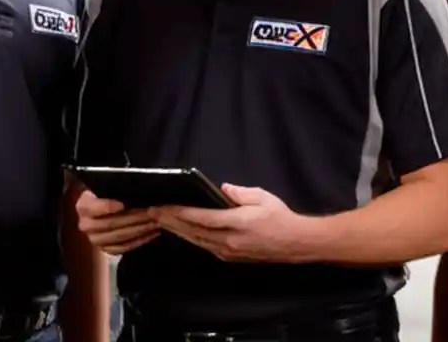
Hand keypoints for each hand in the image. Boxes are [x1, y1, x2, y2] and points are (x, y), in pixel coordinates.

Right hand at [74, 188, 159, 254]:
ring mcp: (95, 240)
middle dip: (134, 218)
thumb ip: (115, 186)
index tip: (122, 204)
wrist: (103, 210)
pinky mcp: (106, 249)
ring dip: (140, 229)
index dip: (107, 206)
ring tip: (156, 221)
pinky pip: (124, 247)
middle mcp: (86, 225)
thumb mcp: (107, 186)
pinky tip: (152, 233)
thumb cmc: (109, 193)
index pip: (93, 207)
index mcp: (84, 206)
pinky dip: (140, 240)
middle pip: (110, 223)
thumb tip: (131, 182)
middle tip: (152, 212)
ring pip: (119, 237)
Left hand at [151, 184, 317, 263]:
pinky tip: (181, 231)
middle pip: (193, 231)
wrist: (295, 243)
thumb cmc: (280, 217)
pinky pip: (205, 246)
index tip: (164, 207)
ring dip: (177, 231)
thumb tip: (222, 189)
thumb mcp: (262, 197)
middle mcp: (229, 240)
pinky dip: (190, 238)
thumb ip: (240, 193)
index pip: (201, 218)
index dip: (181, 213)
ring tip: (161, 221)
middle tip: (152, 212)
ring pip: (196, 240)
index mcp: (237, 223)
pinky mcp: (230, 256)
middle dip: (171, 222)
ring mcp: (229, 251)